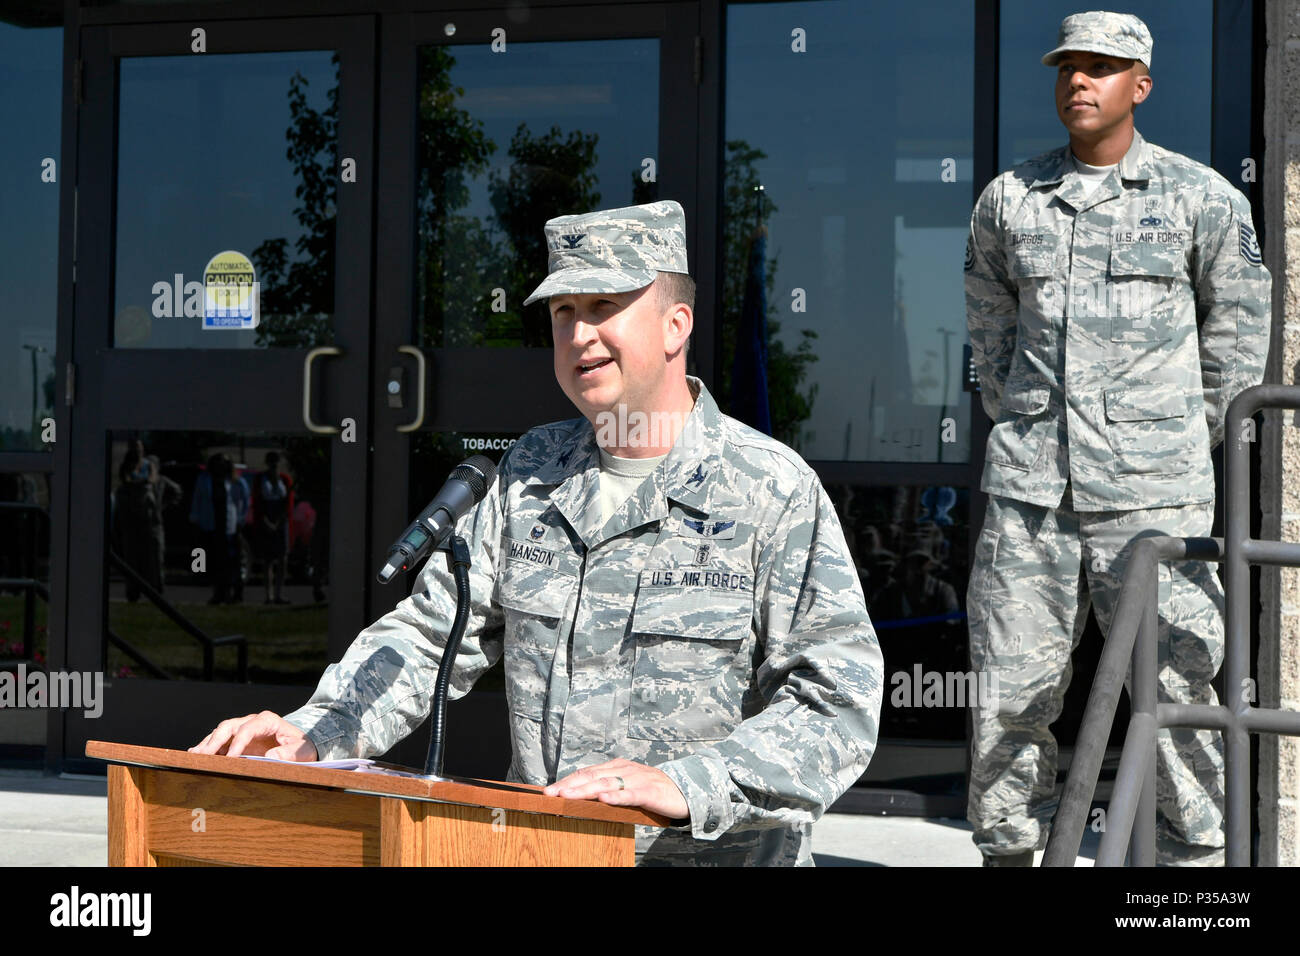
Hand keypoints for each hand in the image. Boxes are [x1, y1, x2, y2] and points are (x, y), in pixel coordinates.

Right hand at [188, 711, 317, 760]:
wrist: (301, 746)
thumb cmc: (302, 747)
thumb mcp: (302, 750)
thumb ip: (288, 753)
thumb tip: (269, 756)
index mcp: (267, 721)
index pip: (248, 729)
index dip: (238, 743)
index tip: (231, 758)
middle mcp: (251, 722)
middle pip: (228, 727)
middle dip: (215, 740)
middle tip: (203, 756)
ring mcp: (242, 730)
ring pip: (220, 733)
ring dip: (207, 744)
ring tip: (194, 756)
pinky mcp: (237, 740)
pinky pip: (220, 742)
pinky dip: (208, 748)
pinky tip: (196, 756)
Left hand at [543, 758, 687, 820]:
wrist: (684, 789)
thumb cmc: (652, 790)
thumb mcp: (626, 786)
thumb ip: (607, 788)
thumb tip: (580, 797)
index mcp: (616, 767)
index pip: (586, 772)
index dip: (567, 781)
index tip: (548, 790)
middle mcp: (624, 769)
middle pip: (591, 776)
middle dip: (569, 785)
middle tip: (550, 793)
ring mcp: (636, 779)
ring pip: (606, 784)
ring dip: (585, 790)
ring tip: (567, 796)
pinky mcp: (649, 791)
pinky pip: (630, 794)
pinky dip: (616, 796)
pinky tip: (604, 799)